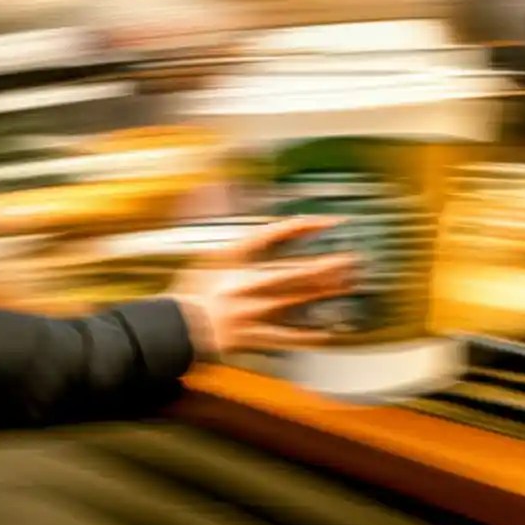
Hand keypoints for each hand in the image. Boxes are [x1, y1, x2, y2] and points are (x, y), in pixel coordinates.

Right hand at [167, 217, 355, 357]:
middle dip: (323, 266)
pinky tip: (327, 333)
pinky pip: (284, 337)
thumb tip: (221, 186)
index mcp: (231, 259)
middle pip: (290, 272)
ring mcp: (249, 311)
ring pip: (292, 301)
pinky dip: (307, 336)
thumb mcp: (206, 255)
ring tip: (346, 285)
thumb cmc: (191, 291)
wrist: (174, 329)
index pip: (271, 234)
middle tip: (349, 260)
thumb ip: (221, 222)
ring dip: (321, 293)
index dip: (301, 226)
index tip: (325, 222)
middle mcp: (242, 283)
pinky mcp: (251, 336)